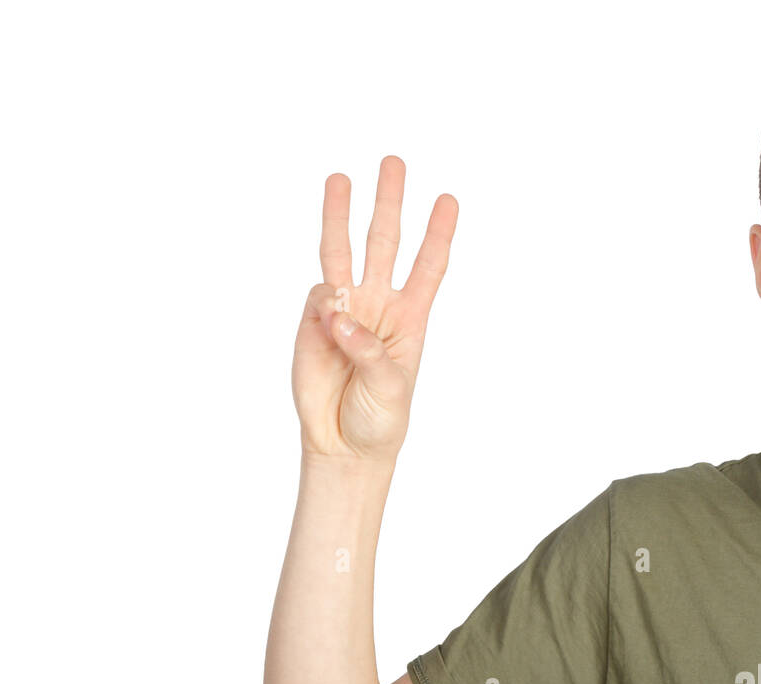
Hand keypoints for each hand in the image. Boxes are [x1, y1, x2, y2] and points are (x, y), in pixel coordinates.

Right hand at [292, 155, 457, 464]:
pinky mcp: (311, 325)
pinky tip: (330, 320)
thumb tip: (339, 314)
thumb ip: (366, 348)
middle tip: (393, 162)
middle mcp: (378, 306)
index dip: (438, 234)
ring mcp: (343, 312)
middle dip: (389, 204)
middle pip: (384, 243)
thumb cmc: (380, 418)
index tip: (449, 199)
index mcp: (411, 318)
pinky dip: (322, 302)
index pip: (428, 266)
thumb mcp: (391, 387)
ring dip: (340, 217)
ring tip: (340, 179)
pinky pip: (316, 297)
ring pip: (341, 253)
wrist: (342, 445)